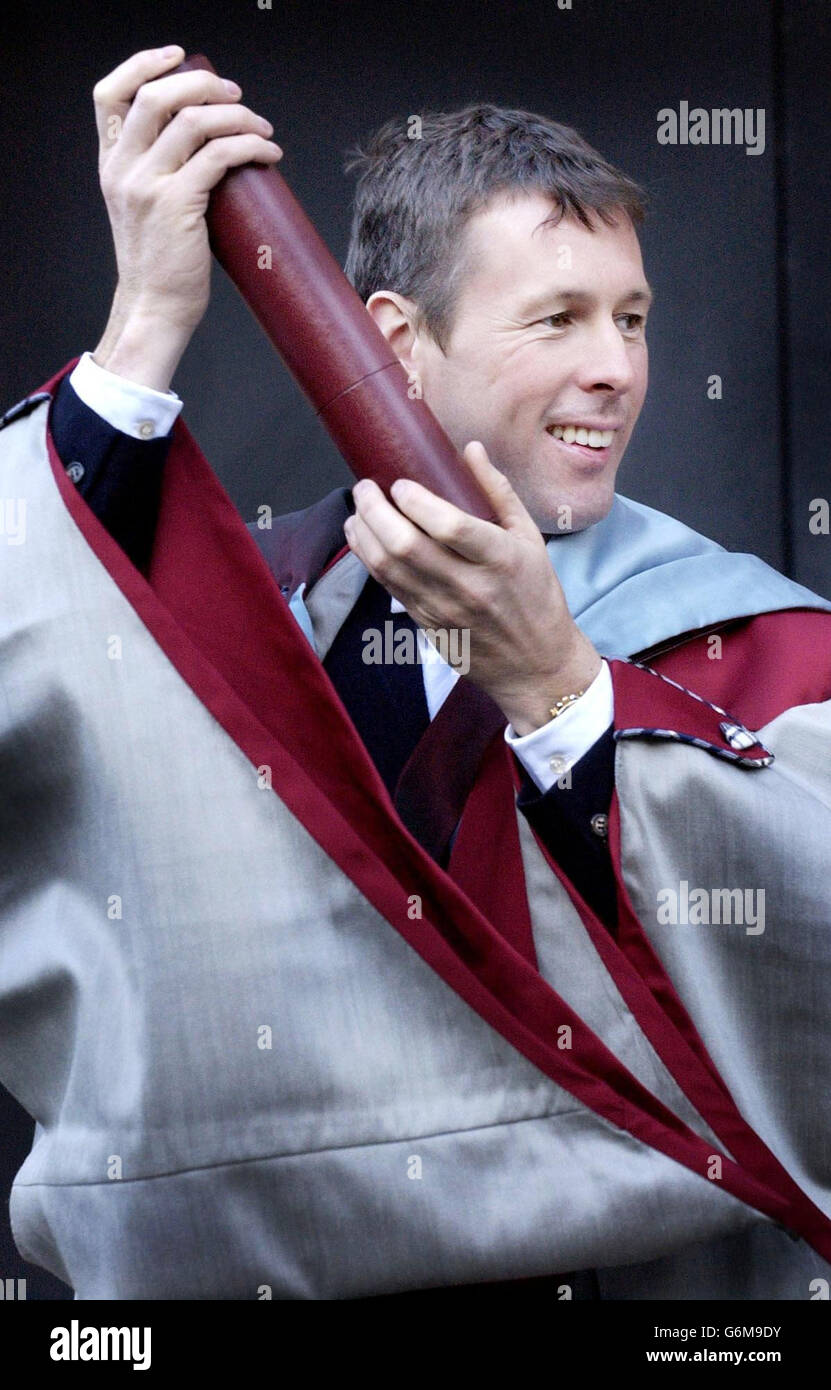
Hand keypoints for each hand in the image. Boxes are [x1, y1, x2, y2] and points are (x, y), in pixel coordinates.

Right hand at [90, 45, 282, 389]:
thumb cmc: (161, 263)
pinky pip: (218, 156)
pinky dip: (248, 146)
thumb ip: (156, 171)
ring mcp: (148, 185)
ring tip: (261, 129)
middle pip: (157, 96)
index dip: (144, 65)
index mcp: (111, 164)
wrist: (155, 307)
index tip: (180, 59)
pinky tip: (267, 154)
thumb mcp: (143, 207)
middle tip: (236, 95)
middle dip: (204, 85)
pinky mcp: (177, 204)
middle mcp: (123, 169)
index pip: (110, 94)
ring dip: (236, 115)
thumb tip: (205, 141)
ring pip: (193, 121)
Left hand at [344, 442, 602, 734]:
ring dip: (363, 534)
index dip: (417, 501)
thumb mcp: (531, 539)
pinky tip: (363, 537)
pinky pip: (388, 587)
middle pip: (406, 546)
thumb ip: (499, 491)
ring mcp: (443, 609)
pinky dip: (369, 558)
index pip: (450, 527)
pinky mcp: (426, 624)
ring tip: (357, 509)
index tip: (400, 482)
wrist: (535, 665)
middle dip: (375, 511)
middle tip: (365, 488)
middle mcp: (469, 586)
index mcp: (501, 559)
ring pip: (387, 568)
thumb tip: (471, 448)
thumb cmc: (536, 595)